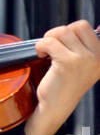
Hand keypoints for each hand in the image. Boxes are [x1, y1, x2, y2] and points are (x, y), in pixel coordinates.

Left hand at [24, 19, 99, 134]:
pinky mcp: (67, 63)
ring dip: (49, 39)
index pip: (85, 26)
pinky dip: (40, 46)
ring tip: (46, 52)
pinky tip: (41, 55)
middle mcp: (96, 57)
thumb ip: (88, 47)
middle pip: (74, 27)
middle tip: (52, 47)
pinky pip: (49, 42)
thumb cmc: (65, 86)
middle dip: (59, 33)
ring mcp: (83, 59)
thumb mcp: (84, 65)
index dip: (68, 31)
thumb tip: (99, 26)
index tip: (62, 44)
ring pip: (62, 32)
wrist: (55, 108)